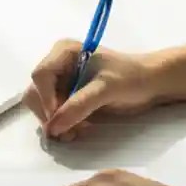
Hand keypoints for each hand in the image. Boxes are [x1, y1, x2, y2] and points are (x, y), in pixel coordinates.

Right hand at [25, 40, 161, 140]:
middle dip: (49, 114)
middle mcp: (57, 65)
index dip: (46, 99)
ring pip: (41, 106)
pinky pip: (52, 114)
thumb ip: (79, 105)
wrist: (150, 84)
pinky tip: (77, 130)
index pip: (40, 76)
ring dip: (54, 123)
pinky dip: (61, 125)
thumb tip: (53, 127)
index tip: (59, 119)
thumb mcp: (106, 89)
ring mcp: (60, 83)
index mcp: (63, 52)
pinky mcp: (67, 98)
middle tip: (67, 132)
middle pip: (35, 92)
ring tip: (74, 133)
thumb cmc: (131, 78)